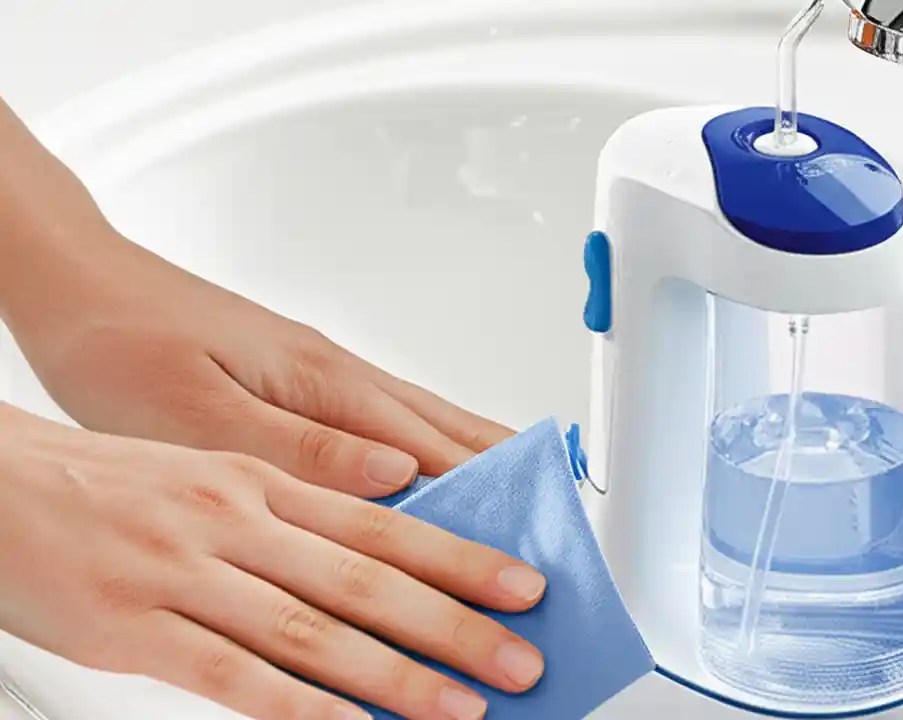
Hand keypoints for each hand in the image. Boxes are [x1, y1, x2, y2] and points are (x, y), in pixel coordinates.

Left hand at [0, 223, 510, 496]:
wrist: (78, 285)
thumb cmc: (121, 346)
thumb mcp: (198, 413)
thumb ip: (302, 449)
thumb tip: (397, 474)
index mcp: (323, 387)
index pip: (434, 449)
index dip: (493, 496)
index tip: (538, 535)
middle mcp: (339, 375)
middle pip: (453, 430)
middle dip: (513, 479)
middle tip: (562, 525)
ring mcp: (328, 373)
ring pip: (432, 420)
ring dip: (486, 460)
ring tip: (533, 499)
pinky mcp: (308, 379)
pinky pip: (398, 417)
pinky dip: (440, 446)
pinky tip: (443, 469)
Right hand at [0, 404, 545, 719]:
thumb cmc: (108, 483)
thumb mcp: (213, 476)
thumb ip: (296, 513)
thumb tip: (381, 548)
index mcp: (259, 482)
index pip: (384, 522)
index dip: (460, 558)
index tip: (521, 584)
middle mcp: (236, 522)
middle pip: (367, 577)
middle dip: (453, 622)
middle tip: (519, 656)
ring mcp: (187, 574)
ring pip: (311, 628)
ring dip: (394, 674)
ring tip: (461, 705)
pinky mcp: (136, 628)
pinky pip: (230, 674)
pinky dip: (296, 705)